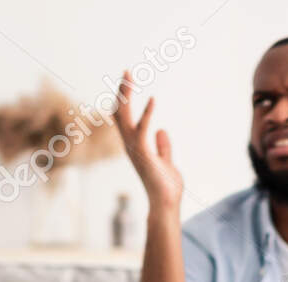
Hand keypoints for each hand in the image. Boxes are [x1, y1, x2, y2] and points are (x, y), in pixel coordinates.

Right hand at [115, 74, 182, 214]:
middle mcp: (130, 145)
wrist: (166, 205)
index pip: (124, 118)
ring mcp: (134, 149)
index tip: (127, 81)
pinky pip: (143, 129)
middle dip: (123, 91)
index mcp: (134, 145)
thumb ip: (163, 147)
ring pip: (124, 116)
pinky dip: (147, 113)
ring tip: (130, 76)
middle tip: (127, 71)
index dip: (124, 100)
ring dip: (126, 95)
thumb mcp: (166, 162)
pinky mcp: (144, 154)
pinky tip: (153, 99)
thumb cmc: (165, 187)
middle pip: (120, 113)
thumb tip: (162, 131)